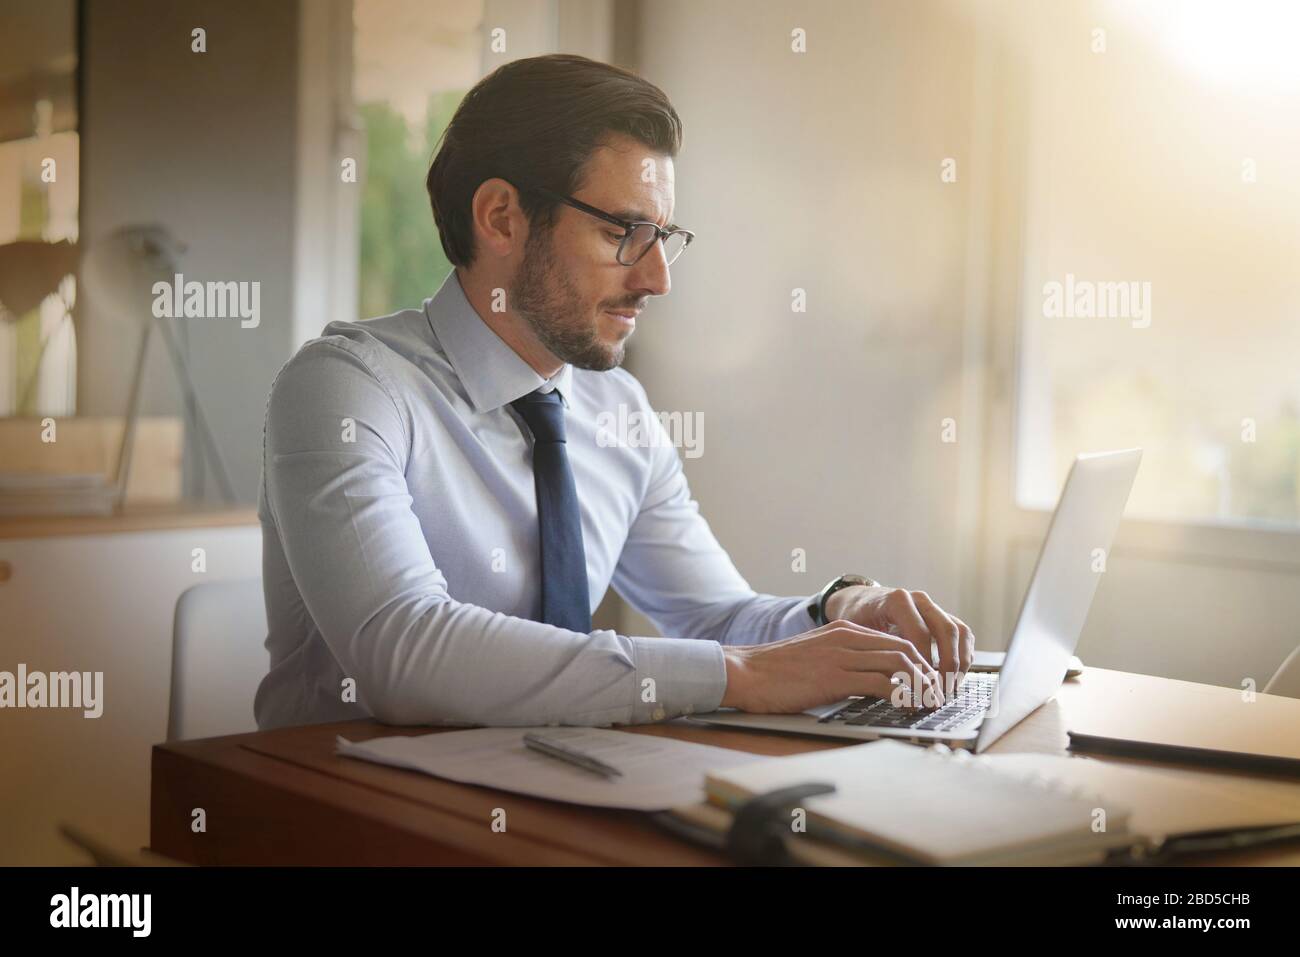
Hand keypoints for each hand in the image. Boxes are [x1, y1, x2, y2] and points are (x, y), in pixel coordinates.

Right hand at [719, 619, 946, 712]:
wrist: (745, 672)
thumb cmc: (775, 671)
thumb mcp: (815, 656)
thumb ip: (843, 662)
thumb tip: (870, 683)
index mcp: (843, 631)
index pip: (895, 641)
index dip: (919, 662)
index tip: (929, 682)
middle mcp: (846, 638)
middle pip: (904, 649)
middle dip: (927, 673)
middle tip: (938, 694)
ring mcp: (841, 656)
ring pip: (898, 663)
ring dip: (920, 685)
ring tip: (930, 703)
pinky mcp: (834, 678)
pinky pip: (880, 684)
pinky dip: (901, 695)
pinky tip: (907, 707)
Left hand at [824, 585, 974, 694]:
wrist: (860, 602)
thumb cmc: (857, 619)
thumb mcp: (857, 633)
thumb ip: (873, 650)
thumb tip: (889, 683)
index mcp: (897, 601)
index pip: (921, 633)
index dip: (924, 662)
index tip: (922, 684)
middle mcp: (919, 600)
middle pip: (947, 630)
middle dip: (948, 664)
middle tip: (941, 689)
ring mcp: (933, 607)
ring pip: (960, 631)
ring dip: (960, 662)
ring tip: (949, 686)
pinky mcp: (942, 616)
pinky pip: (962, 634)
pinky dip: (963, 656)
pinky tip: (954, 677)